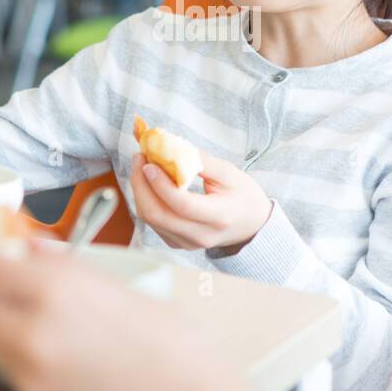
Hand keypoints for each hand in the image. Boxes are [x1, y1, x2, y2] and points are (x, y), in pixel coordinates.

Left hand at [0, 238, 287, 390]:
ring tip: (49, 328)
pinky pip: (12, 371)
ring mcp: (31, 369)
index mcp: (57, 289)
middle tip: (6, 291)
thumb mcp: (116, 286)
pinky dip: (26, 360)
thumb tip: (30, 249)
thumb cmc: (169, 345)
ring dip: (5, 328)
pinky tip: (65, 357)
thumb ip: (62, 266)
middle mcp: (35, 328)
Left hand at [130, 150, 273, 252]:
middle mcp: (201, 235)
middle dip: (141, 185)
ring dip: (140, 191)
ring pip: (151, 220)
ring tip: (142, 166)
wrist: (252, 225)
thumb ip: (201, 161)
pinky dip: (146, 201)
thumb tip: (171, 147)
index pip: (182, 204)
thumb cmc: (243, 196)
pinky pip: (154, 223)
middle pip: (158, 215)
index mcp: (218, 217)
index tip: (148, 163)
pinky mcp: (177, 243)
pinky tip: (149, 183)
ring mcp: (187, 243)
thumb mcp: (230, 173)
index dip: (160, 184)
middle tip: (139, 158)